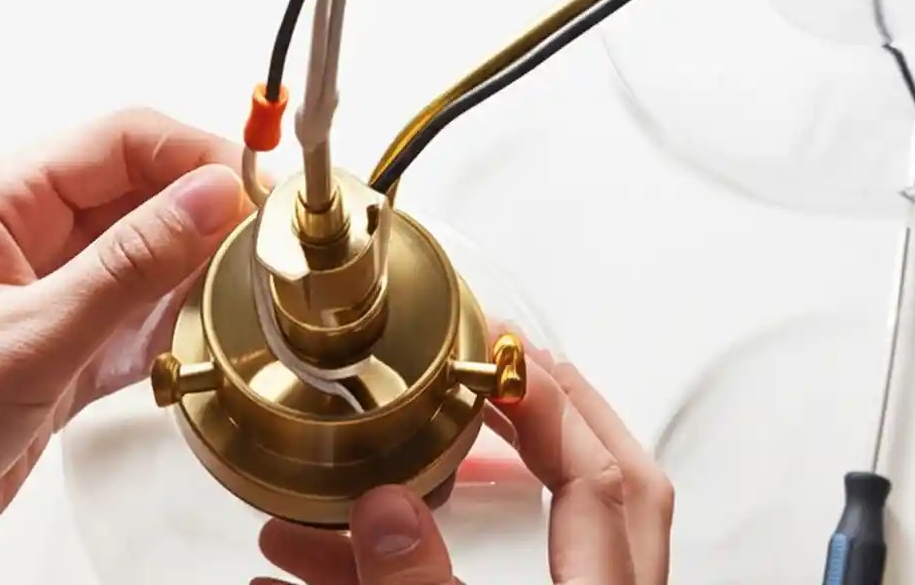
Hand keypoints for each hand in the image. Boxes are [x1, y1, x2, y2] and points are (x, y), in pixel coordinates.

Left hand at [0, 108, 249, 584]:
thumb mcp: (29, 341)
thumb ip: (130, 266)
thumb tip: (213, 195)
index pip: (121, 141)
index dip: (197, 153)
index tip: (260, 193)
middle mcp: (25, 239)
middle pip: (140, 192)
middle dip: (205, 213)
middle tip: (265, 250)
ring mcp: (46, 297)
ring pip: (145, 256)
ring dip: (192, 273)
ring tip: (234, 301)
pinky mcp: (61, 353)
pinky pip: (135, 317)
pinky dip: (169, 328)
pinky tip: (188, 347)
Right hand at [255, 345, 674, 584]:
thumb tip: (387, 508)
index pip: (601, 483)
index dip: (555, 406)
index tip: (499, 351)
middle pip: (610, 491)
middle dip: (558, 418)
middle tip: (503, 372)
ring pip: (531, 543)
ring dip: (440, 504)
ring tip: (365, 479)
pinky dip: (393, 574)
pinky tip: (304, 575)